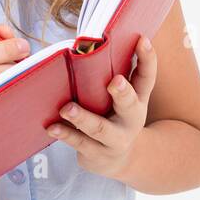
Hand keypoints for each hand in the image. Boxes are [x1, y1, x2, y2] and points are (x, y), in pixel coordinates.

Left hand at [45, 35, 156, 179]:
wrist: (120, 160)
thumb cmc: (115, 116)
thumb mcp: (122, 98)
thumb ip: (115, 74)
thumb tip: (95, 39)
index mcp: (139, 99)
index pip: (147, 77)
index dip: (148, 58)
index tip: (142, 39)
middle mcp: (131, 119)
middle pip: (130, 105)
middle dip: (122, 93)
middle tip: (113, 81)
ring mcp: (115, 140)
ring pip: (100, 129)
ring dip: (82, 118)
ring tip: (66, 108)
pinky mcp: (97, 154)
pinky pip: (80, 144)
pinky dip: (64, 134)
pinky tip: (51, 127)